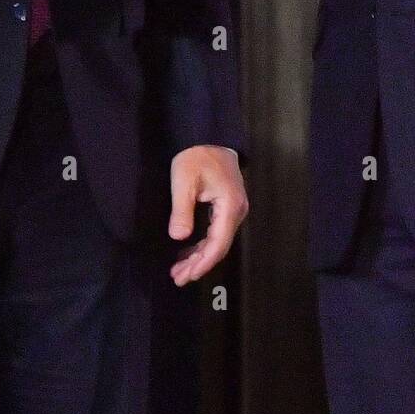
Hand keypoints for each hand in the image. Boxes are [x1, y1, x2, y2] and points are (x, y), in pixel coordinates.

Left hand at [168, 146, 247, 285]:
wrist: (207, 135)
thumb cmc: (195, 156)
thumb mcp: (184, 180)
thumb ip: (182, 210)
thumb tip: (179, 238)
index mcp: (229, 206)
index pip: (218, 244)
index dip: (203, 263)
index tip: (187, 275)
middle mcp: (236, 211)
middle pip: (219, 247)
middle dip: (199, 264)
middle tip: (178, 278)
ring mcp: (233, 209)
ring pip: (217, 241)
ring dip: (199, 257)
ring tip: (179, 270)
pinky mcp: (226, 206)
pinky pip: (216, 232)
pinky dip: (202, 245)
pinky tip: (187, 253)